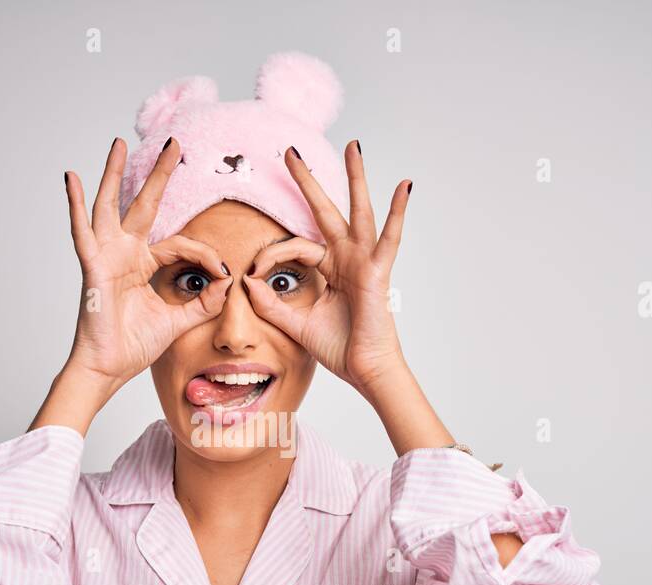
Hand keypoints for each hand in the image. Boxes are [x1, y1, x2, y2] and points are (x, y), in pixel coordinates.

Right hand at [62, 137, 230, 391]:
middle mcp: (125, 253)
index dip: (205, 254)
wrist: (109, 367)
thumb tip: (227, 281)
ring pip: (110, 206)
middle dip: (160, 174)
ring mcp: (107, 256)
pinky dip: (75, 204)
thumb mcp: (179, 321)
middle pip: (145, 205)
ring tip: (119, 144)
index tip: (223, 272)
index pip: (180, 243)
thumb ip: (203, 302)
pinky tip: (72, 178)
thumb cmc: (134, 345)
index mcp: (143, 264)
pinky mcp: (92, 266)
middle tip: (174, 144)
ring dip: (114, 174)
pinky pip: (82, 231)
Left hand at [241, 142, 410, 396]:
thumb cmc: (340, 348)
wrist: (364, 370)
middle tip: (291, 153)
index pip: (296, 246)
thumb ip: (270, 304)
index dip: (271, 255)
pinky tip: (404, 185)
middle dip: (308, 182)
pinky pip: (389, 237)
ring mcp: (364, 261)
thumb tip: (247, 282)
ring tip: (353, 147)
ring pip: (358, 210)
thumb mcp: (296, 323)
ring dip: (355, 178)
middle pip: (325, 210)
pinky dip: (398, 211)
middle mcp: (347, 258)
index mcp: (330, 269)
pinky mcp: (377, 271)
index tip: (252, 272)